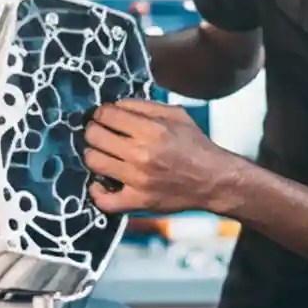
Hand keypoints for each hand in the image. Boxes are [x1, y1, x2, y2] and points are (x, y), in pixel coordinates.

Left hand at [83, 99, 236, 214]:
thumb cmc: (196, 146)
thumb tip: (115, 105)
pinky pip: (104, 200)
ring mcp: (138, 180)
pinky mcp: (138, 202)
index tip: (103, 116)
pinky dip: (96, 191)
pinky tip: (101, 182)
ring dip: (93, 154)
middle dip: (93, 130)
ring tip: (101, 153)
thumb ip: (144, 106)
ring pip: (94, 162)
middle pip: (95, 136)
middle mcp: (142, 154)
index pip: (107, 115)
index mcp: (152, 130)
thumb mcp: (176, 115)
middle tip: (99, 132)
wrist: (214, 181)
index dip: (101, 113)